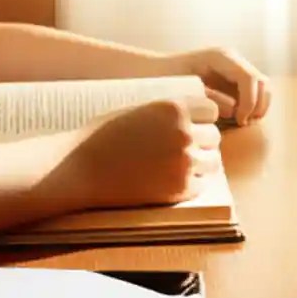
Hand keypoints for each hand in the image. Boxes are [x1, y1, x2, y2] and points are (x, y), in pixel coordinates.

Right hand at [60, 96, 221, 209]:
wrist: (82, 168)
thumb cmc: (104, 135)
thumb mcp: (138, 110)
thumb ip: (169, 112)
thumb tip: (198, 120)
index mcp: (173, 108)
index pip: (211, 109)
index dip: (201, 117)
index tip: (189, 124)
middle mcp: (184, 133)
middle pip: (214, 137)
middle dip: (201, 141)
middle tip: (180, 147)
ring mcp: (184, 163)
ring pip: (213, 162)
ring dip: (200, 163)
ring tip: (177, 163)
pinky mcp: (179, 189)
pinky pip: (202, 184)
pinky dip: (191, 183)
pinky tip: (169, 178)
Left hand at [161, 47, 271, 125]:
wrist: (153, 72)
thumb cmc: (163, 81)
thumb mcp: (183, 91)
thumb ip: (209, 99)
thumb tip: (233, 109)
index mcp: (220, 57)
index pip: (249, 78)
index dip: (250, 102)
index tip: (240, 121)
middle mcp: (231, 59)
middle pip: (262, 82)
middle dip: (257, 105)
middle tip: (242, 123)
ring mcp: (235, 67)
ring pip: (263, 88)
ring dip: (258, 107)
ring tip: (240, 122)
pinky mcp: (235, 79)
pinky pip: (254, 93)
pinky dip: (252, 107)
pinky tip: (237, 119)